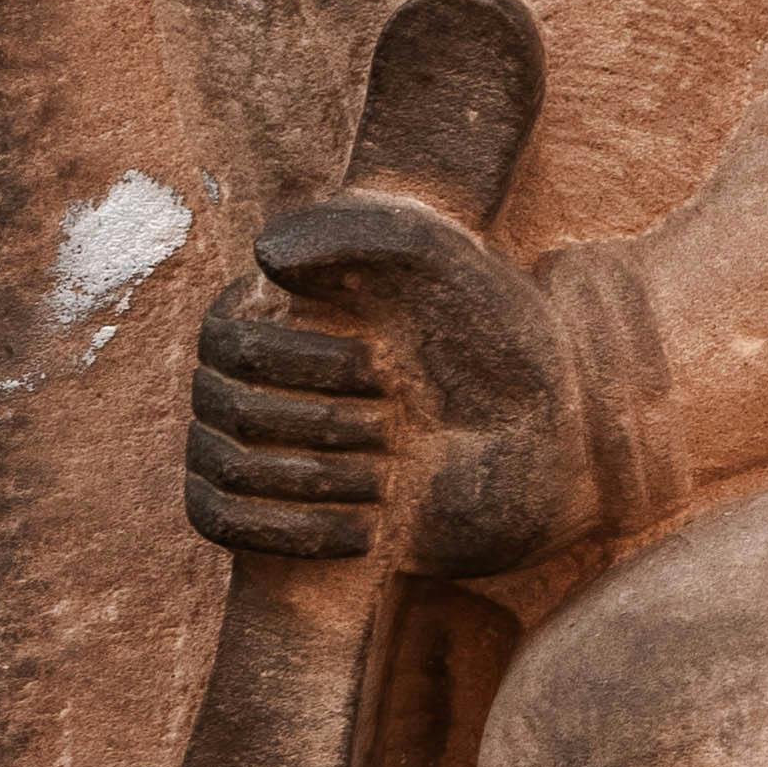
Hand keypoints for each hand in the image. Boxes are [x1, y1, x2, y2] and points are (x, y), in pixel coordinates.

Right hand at [182, 191, 592, 585]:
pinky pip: (221, 524)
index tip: (380, 369)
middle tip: (393, 427)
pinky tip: (364, 529)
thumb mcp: (445, 260)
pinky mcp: (277, 511)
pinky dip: (282, 533)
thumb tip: (264, 256)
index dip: (295, 363)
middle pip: (222, 409)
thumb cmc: (499, 337)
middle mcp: (261, 376)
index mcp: (280, 310)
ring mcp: (264, 446)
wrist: (546, 437)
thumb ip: (360, 233)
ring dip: (308, 479)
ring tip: (387, 478)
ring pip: (222, 470)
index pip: (225, 341)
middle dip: (313, 424)